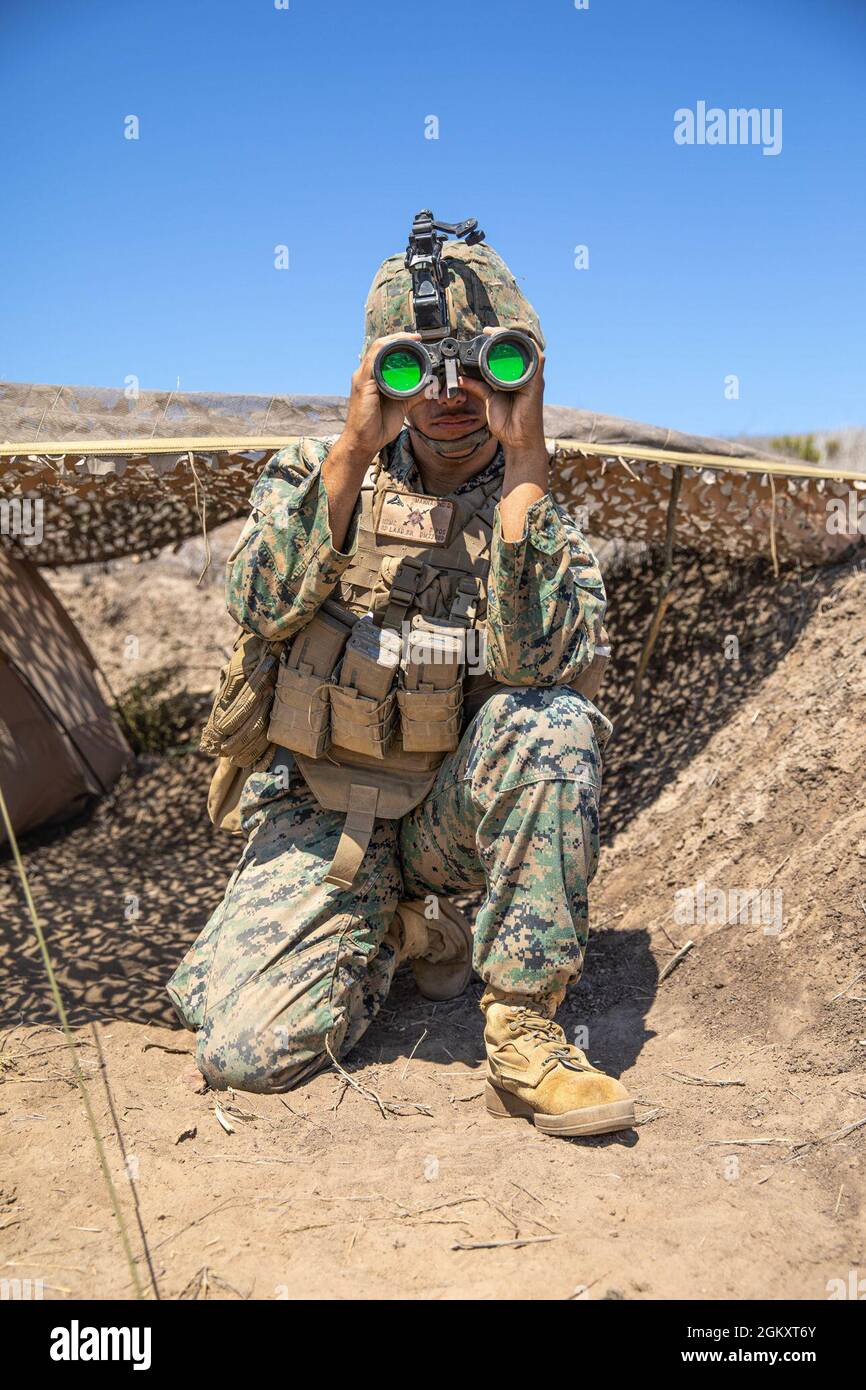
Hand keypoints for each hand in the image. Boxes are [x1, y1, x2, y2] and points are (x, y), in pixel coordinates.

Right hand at [337, 333, 419, 462]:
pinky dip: (385, 354)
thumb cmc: (378, 425)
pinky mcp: (362, 385)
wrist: (364, 442)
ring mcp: (362, 378)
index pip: (385, 352)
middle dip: (399, 338)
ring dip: (394, 342)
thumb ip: (413, 394)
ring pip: (377, 350)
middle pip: (381, 346)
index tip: (418, 340)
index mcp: (374, 377)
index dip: (400, 342)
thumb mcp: (402, 405)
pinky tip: (397, 351)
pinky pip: (372, 362)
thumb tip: (428, 386)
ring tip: (411, 339)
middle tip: (417, 337)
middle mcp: (366, 374)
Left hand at [459, 328, 546, 458]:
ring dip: (513, 338)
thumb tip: (461, 378)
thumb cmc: (507, 422)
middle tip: (488, 330)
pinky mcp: (537, 384)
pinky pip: (537, 361)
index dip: (498, 339)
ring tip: (497, 333)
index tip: (484, 333)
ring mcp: (532, 378)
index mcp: (514, 376)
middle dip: (504, 335)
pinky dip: (528, 349)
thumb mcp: (488, 400)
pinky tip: (515, 343)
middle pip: (518, 347)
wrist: (518, 440)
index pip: (509, 352)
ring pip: (528, 349)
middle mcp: (525, 374)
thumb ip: (477, 387)